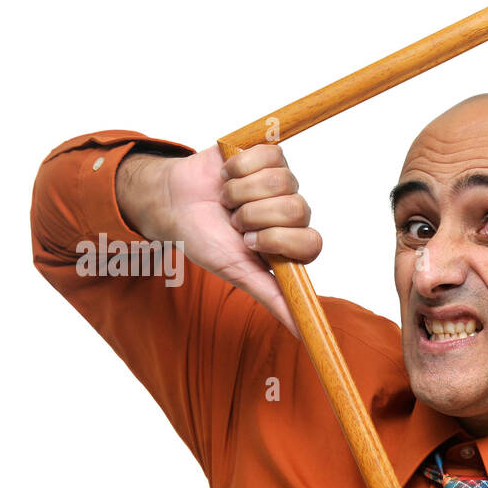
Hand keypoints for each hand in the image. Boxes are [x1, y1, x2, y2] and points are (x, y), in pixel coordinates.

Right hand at [117, 143, 322, 335]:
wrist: (175, 203)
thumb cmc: (208, 241)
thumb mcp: (239, 274)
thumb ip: (274, 298)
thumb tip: (303, 334)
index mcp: (293, 244)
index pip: (312, 243)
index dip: (278, 240)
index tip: (248, 242)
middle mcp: (294, 213)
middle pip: (297, 208)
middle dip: (254, 215)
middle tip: (234, 220)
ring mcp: (284, 182)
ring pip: (283, 180)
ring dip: (242, 190)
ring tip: (228, 199)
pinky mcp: (270, 155)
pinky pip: (271, 154)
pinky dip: (240, 165)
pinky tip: (227, 175)